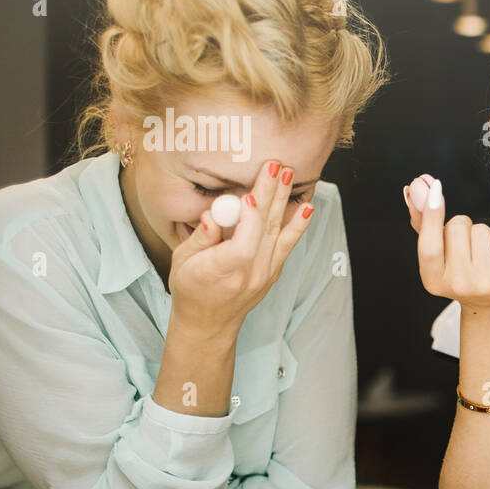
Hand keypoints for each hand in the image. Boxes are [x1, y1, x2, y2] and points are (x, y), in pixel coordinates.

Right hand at [170, 160, 314, 333]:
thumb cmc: (190, 288)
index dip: (248, 221)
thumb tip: (213, 214)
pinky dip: (297, 224)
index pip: (243, 245)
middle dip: (270, 195)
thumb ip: (200, 238)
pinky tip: (307, 206)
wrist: (210, 322)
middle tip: (275, 166)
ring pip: (278, 231)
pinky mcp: (274, 270)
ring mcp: (266, 273)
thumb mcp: (182, 262)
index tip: (249, 196)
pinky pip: (288, 243)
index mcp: (222, 272)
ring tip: (288, 174)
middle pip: (264, 230)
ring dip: (283, 200)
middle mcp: (250, 274)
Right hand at [404, 174, 489, 311]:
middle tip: (467, 249)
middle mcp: (457, 284)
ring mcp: (484, 283)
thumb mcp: (440, 255)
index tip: (435, 187)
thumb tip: (412, 188)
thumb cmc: (462, 272)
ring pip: (481, 229)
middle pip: (457, 226)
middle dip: (462, 227)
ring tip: (484, 256)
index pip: (429, 244)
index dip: (431, 215)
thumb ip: (423, 223)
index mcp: (432, 280)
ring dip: (483, 235)